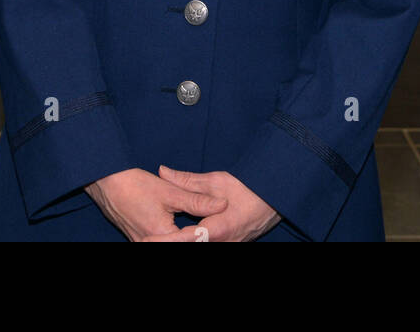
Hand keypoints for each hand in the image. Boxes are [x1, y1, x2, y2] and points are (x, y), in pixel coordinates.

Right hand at [85, 168, 227, 242]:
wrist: (106, 183)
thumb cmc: (135, 185)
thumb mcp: (170, 191)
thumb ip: (197, 201)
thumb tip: (222, 204)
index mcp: (161, 236)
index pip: (193, 239)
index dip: (208, 233)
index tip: (221, 227)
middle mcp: (150, 245)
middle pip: (181, 242)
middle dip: (194, 235)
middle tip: (209, 227)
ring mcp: (143, 244)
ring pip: (171, 242)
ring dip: (184, 236)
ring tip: (200, 228)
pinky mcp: (139, 241)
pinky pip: (160, 241)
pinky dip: (172, 236)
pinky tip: (181, 228)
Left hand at [147, 167, 279, 241]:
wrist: (275, 200)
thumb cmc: (248, 188)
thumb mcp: (217, 180)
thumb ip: (187, 180)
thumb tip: (163, 171)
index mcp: (217, 230)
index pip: (183, 239)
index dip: (163, 241)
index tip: (145, 239)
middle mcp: (222, 245)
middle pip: (189, 245)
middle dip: (167, 242)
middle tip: (144, 239)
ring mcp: (226, 248)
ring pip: (197, 246)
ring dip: (178, 241)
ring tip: (154, 239)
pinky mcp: (228, 247)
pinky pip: (206, 245)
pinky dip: (190, 240)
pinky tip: (178, 236)